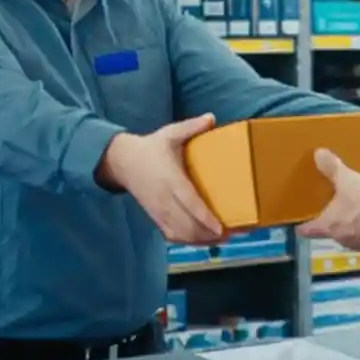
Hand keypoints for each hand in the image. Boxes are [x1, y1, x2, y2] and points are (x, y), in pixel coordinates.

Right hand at [98, 114, 223, 244]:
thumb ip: (191, 127)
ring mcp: (159, 211)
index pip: (189, 203)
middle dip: (212, 234)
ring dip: (204, 240)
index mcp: (170, 179)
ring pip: (182, 234)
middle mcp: (164, 199)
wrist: (121, 162)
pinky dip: (190, 241)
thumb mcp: (170, 134)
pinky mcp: (155, 217)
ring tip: (226, 238)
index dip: (205, 218)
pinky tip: (205, 241)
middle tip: (237, 232)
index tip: (221, 227)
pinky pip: (173, 235)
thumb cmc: (151, 147)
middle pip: (189, 225)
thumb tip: (212, 118)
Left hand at [296, 149, 359, 250]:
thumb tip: (318, 154)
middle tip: (331, 205)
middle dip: (330, 219)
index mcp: (327, 225)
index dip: (303, 225)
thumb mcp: (348, 181)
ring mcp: (359, 244)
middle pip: (328, 231)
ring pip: (349, 233)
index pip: (306, 230)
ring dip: (350, 223)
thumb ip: (333, 169)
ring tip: (355, 207)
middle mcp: (339, 238)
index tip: (300, 221)